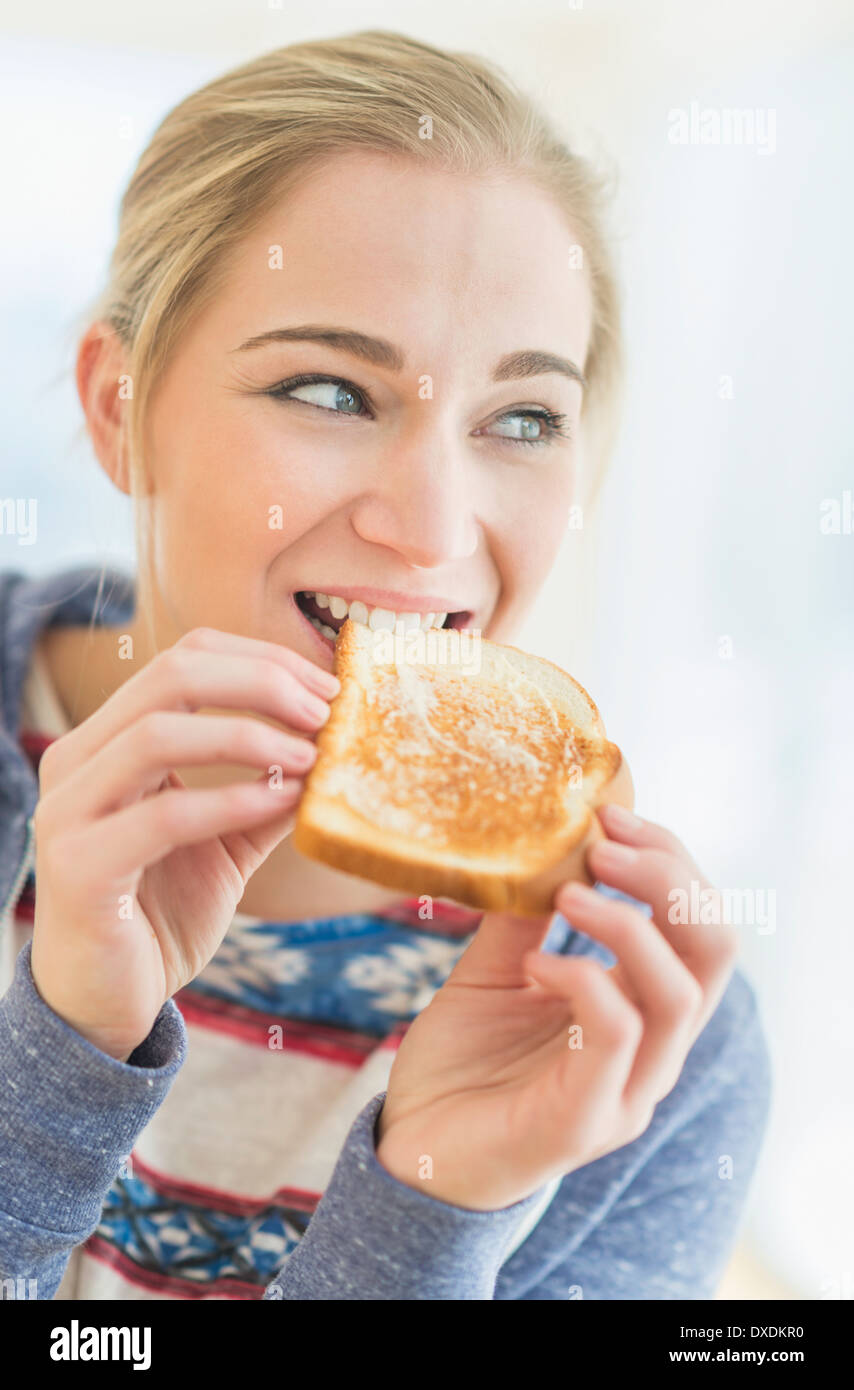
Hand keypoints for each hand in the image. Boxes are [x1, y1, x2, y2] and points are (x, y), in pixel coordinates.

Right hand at [30, 627, 338, 1061]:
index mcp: (109, 741)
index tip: (329, 688)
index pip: (185, 658)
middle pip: (172, 675)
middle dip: (263, 683)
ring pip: (159, 733)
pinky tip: (282, 802)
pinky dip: (231, 800)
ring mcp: (68, 811)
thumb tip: (337, 748)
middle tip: (327, 712)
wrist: (106, 1004)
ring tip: (312, 755)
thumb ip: (269, 790)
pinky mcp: (78, 866)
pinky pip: (164, 815)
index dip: (263, 661)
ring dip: (250, 736)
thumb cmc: (162, 914)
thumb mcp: (229, 841)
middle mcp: (78, 761)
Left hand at [375, 805, 738, 1209]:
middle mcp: (652, 1052)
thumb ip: (526, 917)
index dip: (669, 860)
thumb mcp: (495, 970)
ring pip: (679, 992)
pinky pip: (616, 1035)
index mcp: (642, 1010)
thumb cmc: (462, 1064)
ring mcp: (627, 1091)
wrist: (411, 1150)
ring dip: (628, 922)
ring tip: (570, 894)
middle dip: (669, 878)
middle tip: (604, 841)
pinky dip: (583, 978)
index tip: (610, 816)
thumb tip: (542, 840)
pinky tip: (537, 966)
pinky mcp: (585, 1122)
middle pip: (713, 950)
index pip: (699, 924)